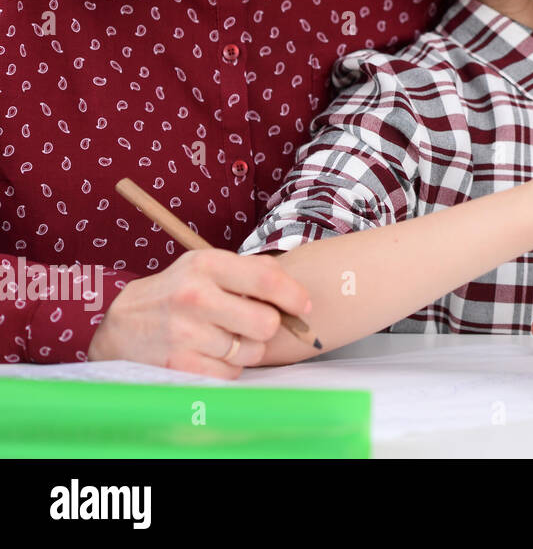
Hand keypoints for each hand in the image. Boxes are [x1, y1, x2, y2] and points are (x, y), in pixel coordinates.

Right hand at [86, 249, 312, 378]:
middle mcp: (195, 296)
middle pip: (266, 322)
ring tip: (224, 337)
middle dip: (267, 326)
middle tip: (251, 323)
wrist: (123, 324)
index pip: (267, 279)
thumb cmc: (178, 292)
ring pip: (251, 352)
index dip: (294, 295)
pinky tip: (210, 353)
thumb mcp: (207, 268)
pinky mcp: (179, 365)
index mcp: (206, 264)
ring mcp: (185, 333)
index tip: (304, 306)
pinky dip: (228, 368)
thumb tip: (299, 295)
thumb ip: (251, 273)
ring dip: (246, 349)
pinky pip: (231, 374)